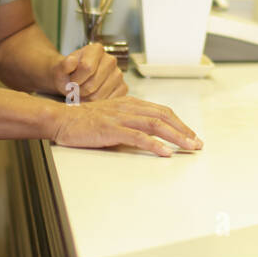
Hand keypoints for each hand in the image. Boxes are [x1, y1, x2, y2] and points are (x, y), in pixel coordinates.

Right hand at [51, 96, 202, 157]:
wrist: (61, 119)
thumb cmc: (83, 121)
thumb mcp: (111, 117)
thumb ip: (128, 123)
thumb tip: (146, 136)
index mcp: (130, 104)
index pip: (161, 111)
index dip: (179, 123)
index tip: (190, 135)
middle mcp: (128, 108)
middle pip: (163, 116)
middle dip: (183, 130)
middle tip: (197, 143)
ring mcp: (120, 118)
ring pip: (155, 124)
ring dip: (175, 137)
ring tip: (189, 147)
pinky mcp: (111, 129)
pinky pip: (138, 137)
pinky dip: (154, 145)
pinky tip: (165, 152)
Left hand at [52, 43, 126, 100]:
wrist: (72, 81)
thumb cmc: (67, 75)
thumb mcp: (60, 70)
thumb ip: (63, 66)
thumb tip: (71, 60)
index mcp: (96, 49)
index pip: (87, 67)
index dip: (75, 79)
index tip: (70, 80)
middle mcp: (111, 60)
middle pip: (92, 84)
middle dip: (79, 92)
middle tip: (75, 90)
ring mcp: (118, 74)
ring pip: (100, 96)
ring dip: (87, 99)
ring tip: (82, 94)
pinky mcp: (123, 88)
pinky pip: (110, 102)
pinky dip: (98, 104)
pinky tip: (92, 98)